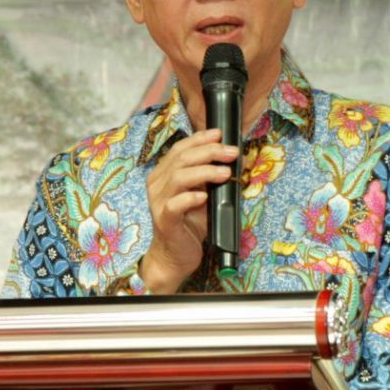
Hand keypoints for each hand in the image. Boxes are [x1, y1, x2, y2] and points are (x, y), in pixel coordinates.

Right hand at [139, 128, 238, 292]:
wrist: (176, 255)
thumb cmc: (190, 223)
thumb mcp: (203, 195)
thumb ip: (211, 177)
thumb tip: (233, 159)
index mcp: (163, 174)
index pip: (180, 149)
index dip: (200, 139)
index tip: (220, 134)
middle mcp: (157, 185)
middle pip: (181, 159)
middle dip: (209, 152)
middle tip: (231, 153)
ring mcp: (158, 202)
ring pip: (178, 177)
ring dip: (204, 172)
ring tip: (225, 173)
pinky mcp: (164, 221)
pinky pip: (174, 205)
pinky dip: (190, 198)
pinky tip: (203, 196)